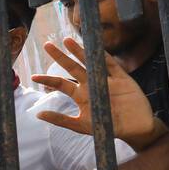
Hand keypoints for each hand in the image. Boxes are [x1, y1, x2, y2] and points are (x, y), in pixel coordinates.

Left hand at [32, 37, 161, 149]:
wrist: (134, 129)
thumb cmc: (107, 127)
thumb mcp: (82, 126)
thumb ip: (61, 120)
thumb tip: (38, 115)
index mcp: (81, 95)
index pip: (61, 84)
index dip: (48, 79)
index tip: (33, 77)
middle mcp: (91, 84)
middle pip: (72, 68)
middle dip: (60, 57)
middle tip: (47, 45)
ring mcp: (106, 80)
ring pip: (90, 62)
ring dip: (79, 51)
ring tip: (67, 40)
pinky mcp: (122, 78)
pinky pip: (110, 65)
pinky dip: (102, 56)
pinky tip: (93, 47)